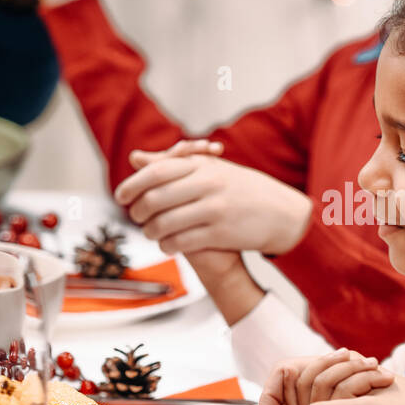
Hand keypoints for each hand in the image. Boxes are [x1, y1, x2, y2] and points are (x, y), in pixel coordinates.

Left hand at [115, 151, 312, 255]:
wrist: (283, 214)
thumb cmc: (244, 190)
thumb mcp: (212, 169)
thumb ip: (173, 163)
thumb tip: (135, 159)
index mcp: (204, 166)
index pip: (156, 172)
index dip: (131, 185)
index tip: (121, 196)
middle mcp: (208, 185)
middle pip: (155, 199)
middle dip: (138, 212)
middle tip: (136, 217)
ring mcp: (214, 210)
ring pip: (164, 223)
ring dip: (150, 231)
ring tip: (151, 233)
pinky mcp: (220, 234)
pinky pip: (181, 242)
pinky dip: (167, 245)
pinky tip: (168, 245)